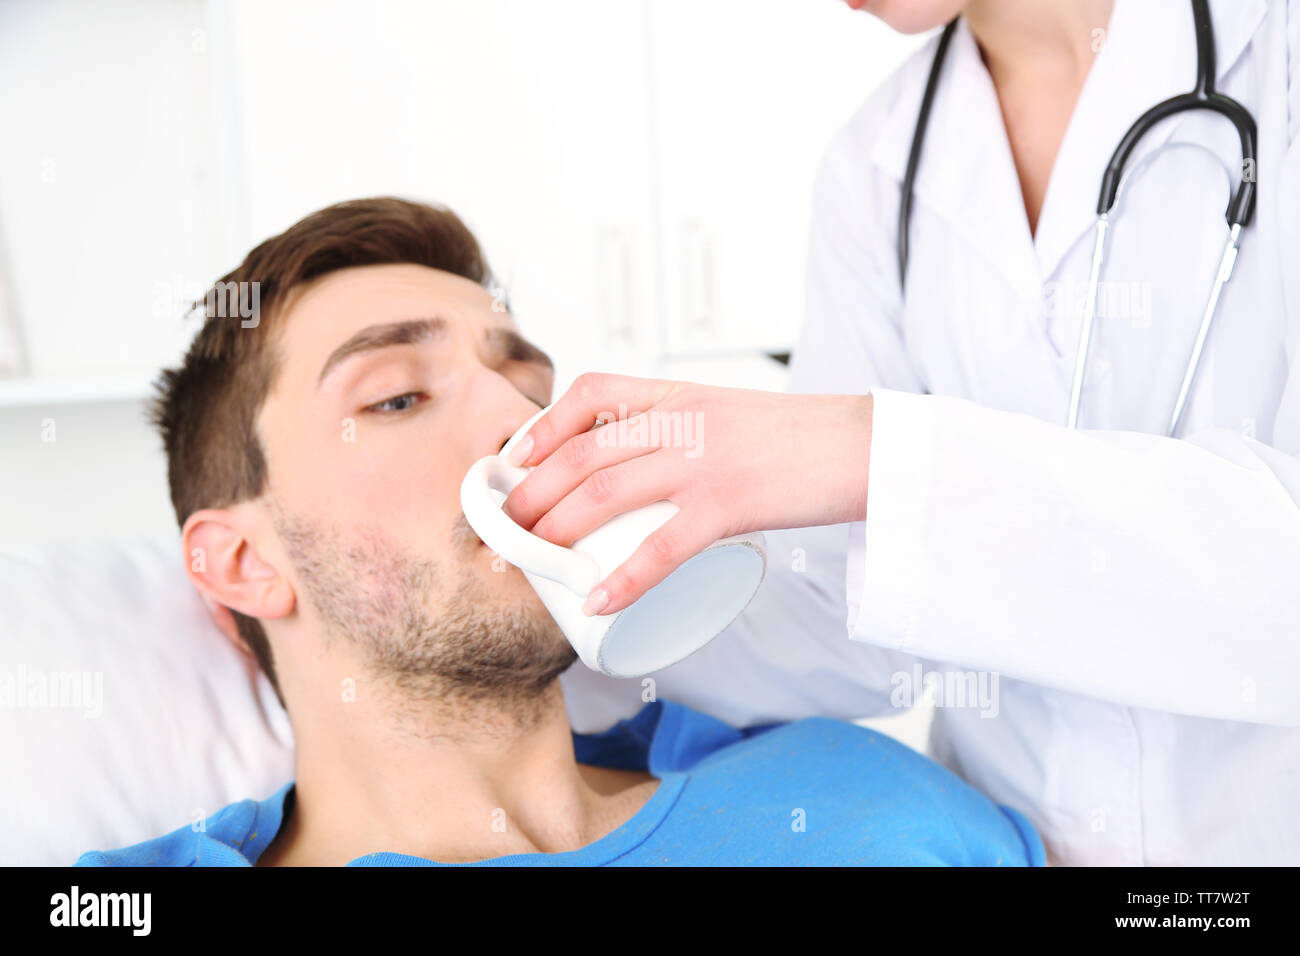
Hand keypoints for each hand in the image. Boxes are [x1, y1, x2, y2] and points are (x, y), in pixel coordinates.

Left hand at [501, 372, 872, 615]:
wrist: (865, 447)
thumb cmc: (798, 440)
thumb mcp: (730, 414)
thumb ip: (686, 430)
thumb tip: (639, 471)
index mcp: (680, 392)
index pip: (594, 390)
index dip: (543, 424)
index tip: (515, 459)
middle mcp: (684, 419)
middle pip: (584, 450)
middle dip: (534, 492)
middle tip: (510, 527)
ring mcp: (705, 461)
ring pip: (606, 490)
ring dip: (556, 528)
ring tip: (533, 558)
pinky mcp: (732, 504)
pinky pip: (663, 546)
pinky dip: (624, 578)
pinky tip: (598, 600)